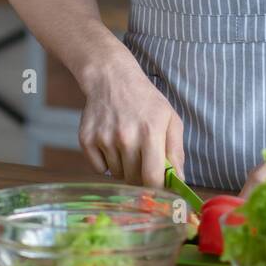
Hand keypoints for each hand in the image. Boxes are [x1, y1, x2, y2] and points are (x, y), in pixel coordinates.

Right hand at [79, 53, 183, 188]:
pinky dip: (106, 162)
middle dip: (141, 175)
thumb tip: (178, 181)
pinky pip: (99, 169)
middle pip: (134, 180)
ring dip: (124, 167)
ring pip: (117, 175)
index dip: (157, 188)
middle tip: (142, 158)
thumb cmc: (145, 100)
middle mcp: (126, 137)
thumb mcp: (170, 118)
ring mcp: (104, 139)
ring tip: (126, 144)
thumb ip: (176, 151)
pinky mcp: (86, 140)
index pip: (153, 179)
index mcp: (151, 132)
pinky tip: (111, 143)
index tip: (159, 185)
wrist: (111, 78)